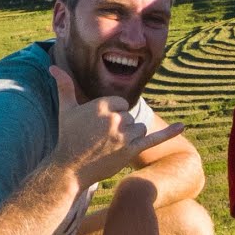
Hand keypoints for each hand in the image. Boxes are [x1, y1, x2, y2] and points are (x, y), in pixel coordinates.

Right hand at [49, 65, 183, 187]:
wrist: (70, 168)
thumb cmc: (68, 137)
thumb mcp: (66, 109)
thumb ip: (64, 86)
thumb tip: (53, 66)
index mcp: (102, 105)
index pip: (121, 103)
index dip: (112, 114)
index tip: (99, 126)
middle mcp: (115, 119)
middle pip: (130, 116)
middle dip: (120, 127)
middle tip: (101, 139)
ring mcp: (124, 135)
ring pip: (139, 128)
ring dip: (130, 136)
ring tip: (110, 146)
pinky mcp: (131, 151)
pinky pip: (155, 138)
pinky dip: (169, 133)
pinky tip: (182, 126)